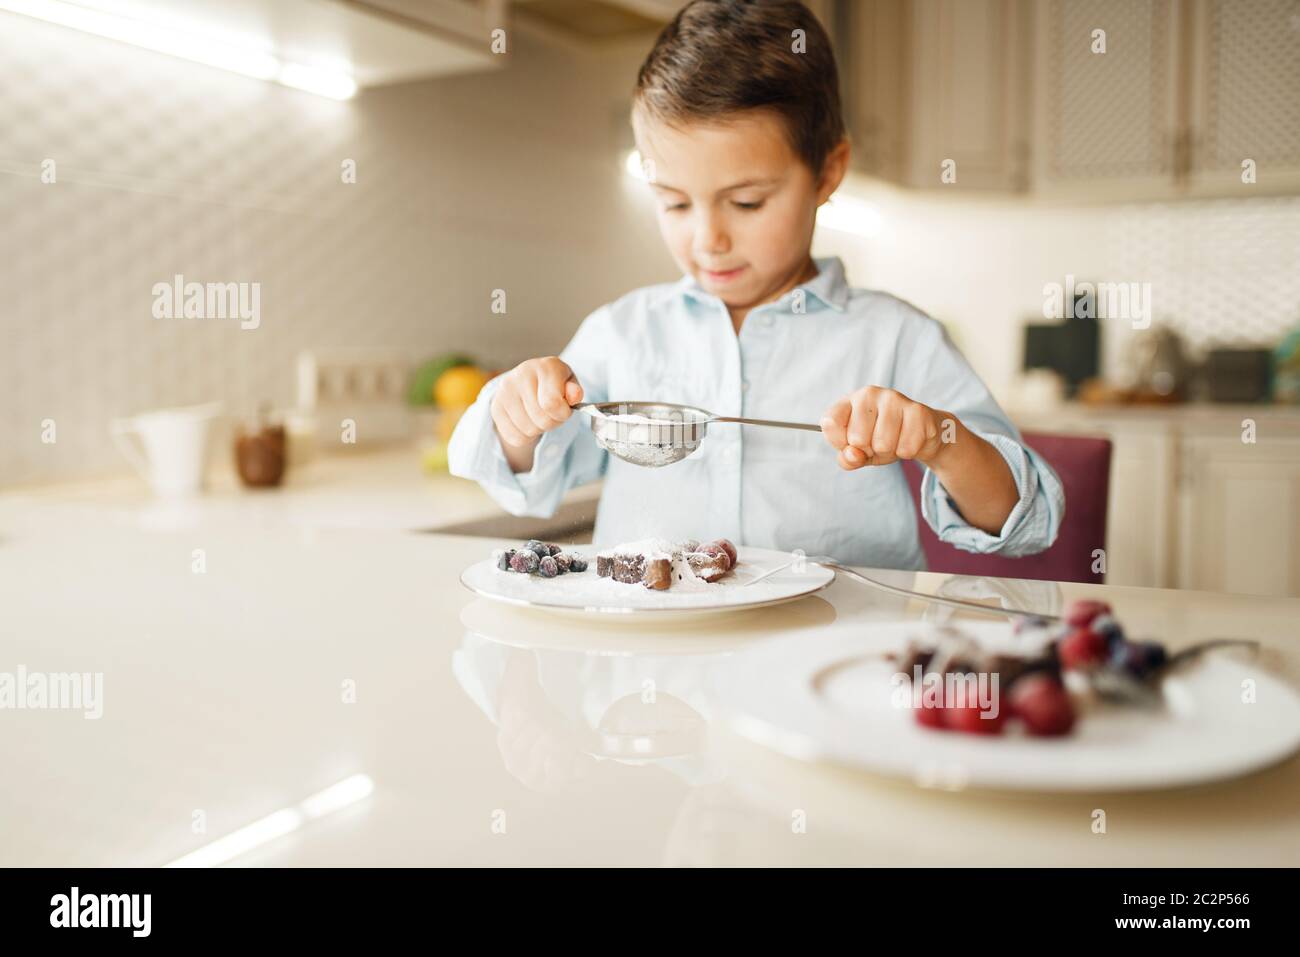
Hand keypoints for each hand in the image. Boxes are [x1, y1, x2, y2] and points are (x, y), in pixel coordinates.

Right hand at [490, 356, 583, 448]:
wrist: (528, 382)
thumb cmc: (554, 384)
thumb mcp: (569, 384)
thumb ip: (575, 392)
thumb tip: (574, 396)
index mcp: (545, 366)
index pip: (552, 403)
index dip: (562, 414)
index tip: (564, 410)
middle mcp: (522, 374)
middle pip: (541, 419)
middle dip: (552, 423)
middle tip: (552, 414)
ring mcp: (505, 391)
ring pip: (528, 430)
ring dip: (539, 430)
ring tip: (540, 416)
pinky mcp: (496, 407)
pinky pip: (515, 437)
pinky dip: (526, 436)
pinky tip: (528, 421)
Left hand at [820, 386, 949, 469]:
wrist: (920, 435)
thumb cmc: (883, 440)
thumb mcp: (859, 453)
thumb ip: (848, 458)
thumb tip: (852, 454)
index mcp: (850, 400)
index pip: (830, 422)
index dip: (839, 442)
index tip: (850, 442)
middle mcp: (869, 394)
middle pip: (857, 438)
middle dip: (869, 450)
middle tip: (878, 442)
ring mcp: (894, 398)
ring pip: (883, 444)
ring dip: (889, 452)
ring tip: (895, 441)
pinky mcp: (918, 410)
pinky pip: (905, 448)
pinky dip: (907, 452)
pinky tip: (910, 439)